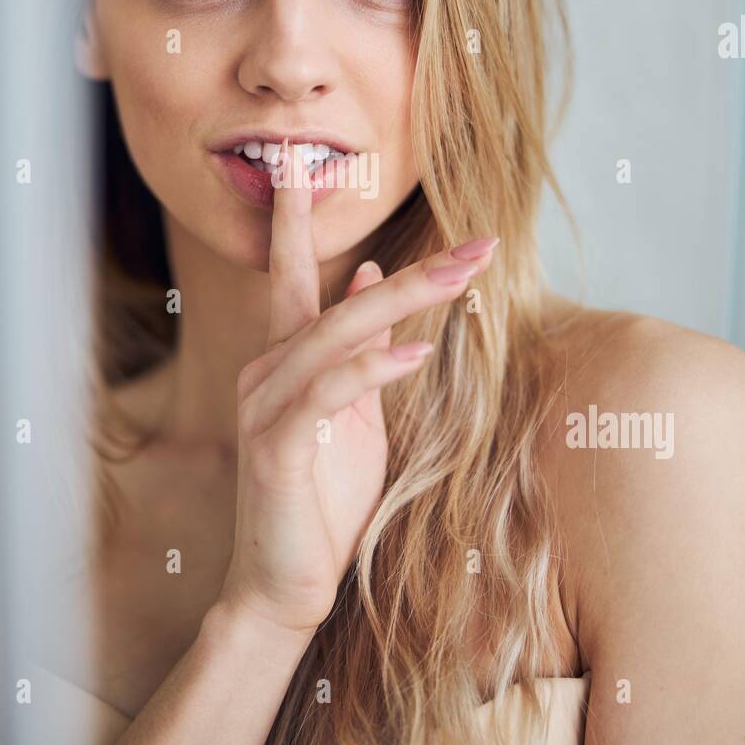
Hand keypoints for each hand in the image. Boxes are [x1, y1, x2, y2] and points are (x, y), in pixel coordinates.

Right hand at [219, 146, 497, 634]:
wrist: (285, 582)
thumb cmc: (324, 498)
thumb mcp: (351, 412)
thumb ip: (360, 346)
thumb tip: (369, 272)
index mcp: (285, 357)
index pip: (291, 273)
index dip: (296, 217)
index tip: (302, 161)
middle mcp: (267, 369)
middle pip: (340, 299)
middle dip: (415, 268)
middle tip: (479, 241)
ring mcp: (266, 404)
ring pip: (336, 334)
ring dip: (404, 301)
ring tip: (464, 275)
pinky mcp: (274, 445)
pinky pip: (326, 391)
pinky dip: (372, 368)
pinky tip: (414, 353)